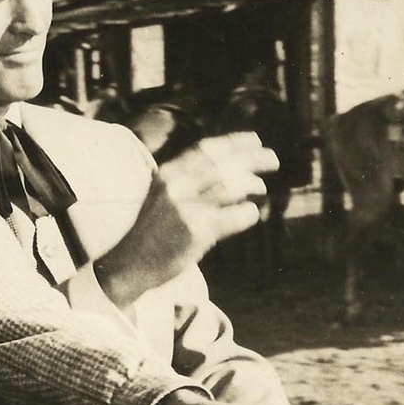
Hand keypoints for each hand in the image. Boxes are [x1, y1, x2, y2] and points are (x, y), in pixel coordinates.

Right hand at [95, 132, 279, 308]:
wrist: (130, 264)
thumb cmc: (153, 232)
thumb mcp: (162, 195)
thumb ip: (187, 180)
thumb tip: (230, 167)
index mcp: (167, 173)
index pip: (205, 149)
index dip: (234, 142)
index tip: (255, 140)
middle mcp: (175, 186)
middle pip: (223, 164)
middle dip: (253, 158)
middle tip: (273, 160)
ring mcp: (186, 208)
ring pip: (231, 186)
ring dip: (253, 184)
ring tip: (261, 188)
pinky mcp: (197, 231)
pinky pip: (235, 215)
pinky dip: (249, 213)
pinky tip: (251, 213)